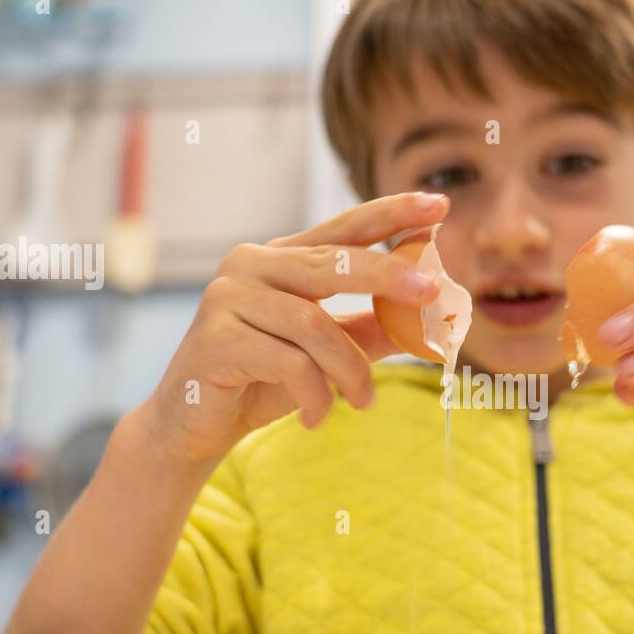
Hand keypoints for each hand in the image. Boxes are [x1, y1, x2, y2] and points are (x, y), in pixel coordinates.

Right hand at [141, 191, 448, 464]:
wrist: (196, 426)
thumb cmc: (262, 382)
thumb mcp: (326, 355)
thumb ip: (369, 332)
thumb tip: (429, 320)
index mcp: (279, 259)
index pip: (342, 229)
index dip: (390, 215)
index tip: (438, 206)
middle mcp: (249, 265)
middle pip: (333, 263)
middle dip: (387, 275)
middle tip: (432, 290)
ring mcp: (228, 298)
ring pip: (315, 324)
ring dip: (351, 369)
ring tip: (362, 402)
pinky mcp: (216, 338)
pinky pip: (291, 363)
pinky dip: (316, 395)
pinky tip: (317, 418)